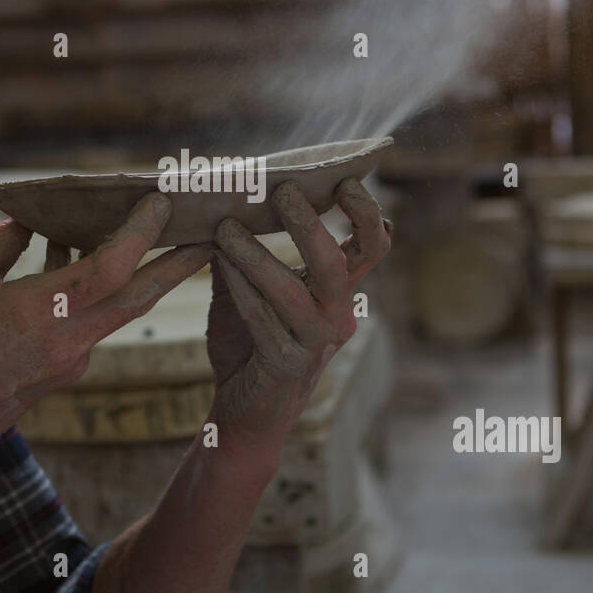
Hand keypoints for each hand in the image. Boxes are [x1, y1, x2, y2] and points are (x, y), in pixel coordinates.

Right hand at [0, 192, 212, 462]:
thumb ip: (1, 248)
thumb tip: (24, 221)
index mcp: (40, 313)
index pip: (109, 268)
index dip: (140, 233)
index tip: (161, 201)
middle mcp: (68, 338)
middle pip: (138, 296)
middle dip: (178, 265)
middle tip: (211, 234)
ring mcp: (72, 358)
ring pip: (118, 308)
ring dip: (139, 273)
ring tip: (154, 233)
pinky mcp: (67, 368)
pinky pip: (91, 319)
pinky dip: (92, 288)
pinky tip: (71, 254)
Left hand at [206, 177, 390, 463]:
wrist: (243, 413)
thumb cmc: (249, 347)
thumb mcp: (248, 294)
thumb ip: (244, 255)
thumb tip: (222, 203)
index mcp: (338, 295)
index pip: (372, 247)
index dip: (366, 212)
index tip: (346, 178)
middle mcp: (337, 317)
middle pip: (338, 263)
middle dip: (310, 223)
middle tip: (281, 191)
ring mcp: (315, 344)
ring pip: (295, 291)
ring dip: (258, 254)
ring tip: (225, 227)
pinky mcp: (286, 366)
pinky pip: (263, 319)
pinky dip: (240, 287)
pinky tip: (219, 263)